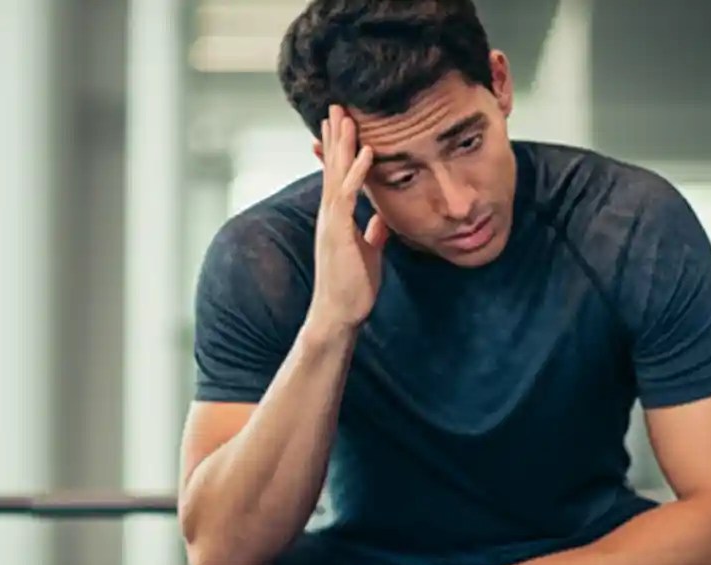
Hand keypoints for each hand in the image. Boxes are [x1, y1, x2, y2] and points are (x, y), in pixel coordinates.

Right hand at [307, 104, 390, 333]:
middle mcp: (329, 214)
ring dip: (343, 144)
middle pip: (332, 166)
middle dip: (334, 135)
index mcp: (336, 217)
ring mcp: (331, 221)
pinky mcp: (339, 231)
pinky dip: (357, 171)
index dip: (340, 149)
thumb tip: (381, 218)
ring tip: (346, 116)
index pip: (337, 175)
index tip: (342, 124)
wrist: (339, 313)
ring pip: (337, 173)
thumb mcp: (368, 252)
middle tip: (336, 105)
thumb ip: (373, 232)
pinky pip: (347, 195)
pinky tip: (367, 151)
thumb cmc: (352, 286)